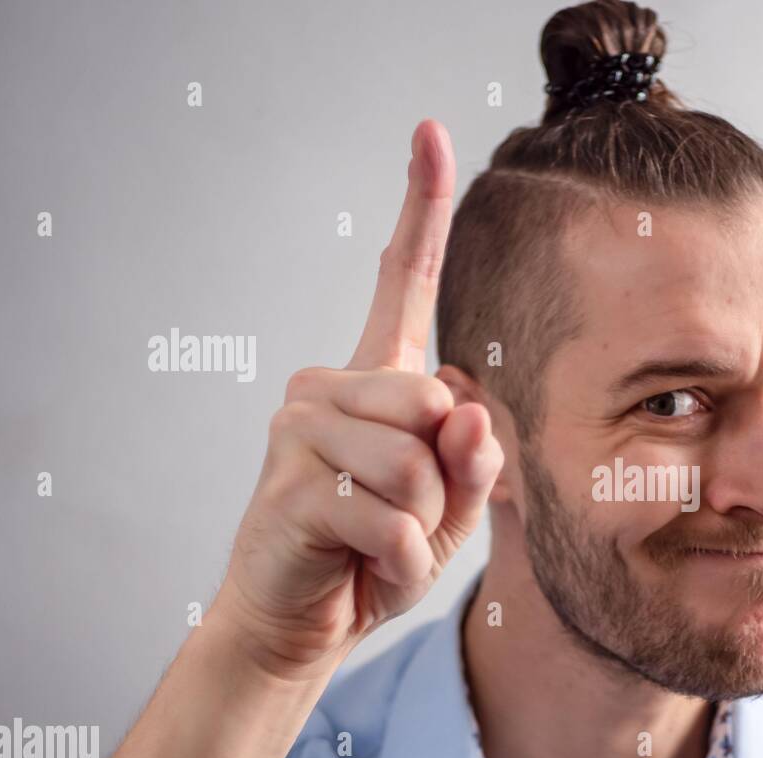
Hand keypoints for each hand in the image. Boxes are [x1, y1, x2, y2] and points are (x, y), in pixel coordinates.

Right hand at [215, 119, 500, 680]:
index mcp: (375, 380)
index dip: (420, 209)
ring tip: (386, 544)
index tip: (432, 132)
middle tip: (408, 516)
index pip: (401, 283)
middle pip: (435, 404)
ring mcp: (299, 433)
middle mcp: (327, 387)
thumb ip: (474, 459)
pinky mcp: (289, 490)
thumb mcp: (449, 507)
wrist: (303, 621)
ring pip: (416, 465)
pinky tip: (369, 571)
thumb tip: (468, 412)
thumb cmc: (376, 551)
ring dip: (423, 526)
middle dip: (445, 479)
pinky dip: (401, 565)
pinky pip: (390, 520)